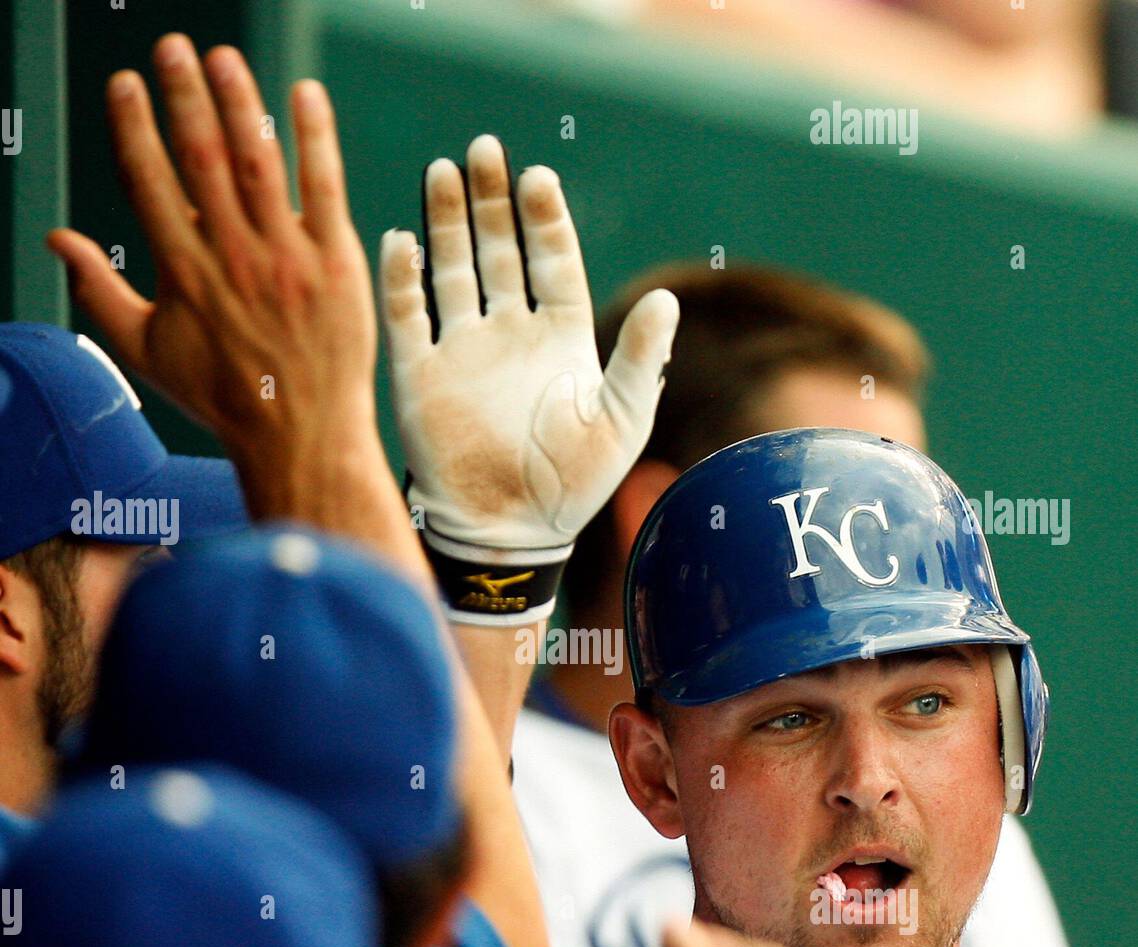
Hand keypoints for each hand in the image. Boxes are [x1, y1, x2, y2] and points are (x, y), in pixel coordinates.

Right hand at [47, 35, 395, 546]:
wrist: (302, 436)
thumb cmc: (225, 398)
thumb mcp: (147, 352)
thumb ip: (97, 293)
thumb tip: (56, 241)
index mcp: (183, 273)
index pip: (149, 181)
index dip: (134, 127)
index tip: (124, 84)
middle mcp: (232, 258)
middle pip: (202, 157)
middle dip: (184, 95)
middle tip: (173, 48)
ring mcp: (287, 259)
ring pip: (259, 162)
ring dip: (241, 102)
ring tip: (223, 59)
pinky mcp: (336, 264)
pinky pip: (325, 188)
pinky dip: (315, 138)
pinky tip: (306, 94)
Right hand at [379, 134, 678, 554]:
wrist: (510, 533)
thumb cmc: (574, 484)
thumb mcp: (620, 420)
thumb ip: (639, 357)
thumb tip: (669, 298)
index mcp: (560, 337)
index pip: (552, 260)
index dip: (544, 219)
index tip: (537, 178)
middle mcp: (510, 333)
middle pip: (499, 251)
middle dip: (490, 202)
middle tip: (484, 151)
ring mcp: (463, 350)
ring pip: (451, 270)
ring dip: (445, 223)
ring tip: (443, 171)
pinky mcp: (421, 374)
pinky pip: (407, 315)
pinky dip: (401, 278)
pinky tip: (400, 238)